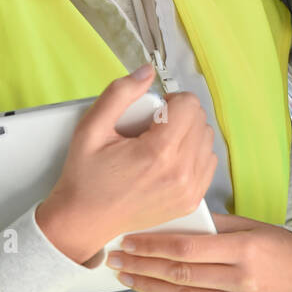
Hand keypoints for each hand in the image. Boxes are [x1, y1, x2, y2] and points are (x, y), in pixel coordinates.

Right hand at [35, 67, 216, 263]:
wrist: (83, 220)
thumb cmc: (85, 177)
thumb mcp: (91, 128)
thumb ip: (120, 93)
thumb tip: (147, 71)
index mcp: (158, 153)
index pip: (190, 105)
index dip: (171, 100)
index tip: (153, 111)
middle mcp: (180, 173)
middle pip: (200, 120)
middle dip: (180, 116)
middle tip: (152, 127)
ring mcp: (188, 190)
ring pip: (207, 141)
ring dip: (188, 134)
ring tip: (159, 143)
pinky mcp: (191, 201)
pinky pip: (208, 163)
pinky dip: (193, 155)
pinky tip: (169, 159)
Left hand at [105, 212, 291, 291]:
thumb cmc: (276, 247)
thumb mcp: (249, 226)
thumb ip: (212, 226)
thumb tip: (171, 222)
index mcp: (244, 249)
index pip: (187, 247)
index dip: (153, 245)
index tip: (128, 240)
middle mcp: (241, 279)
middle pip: (179, 273)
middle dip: (142, 265)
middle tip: (115, 258)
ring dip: (148, 285)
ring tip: (125, 275)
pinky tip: (150, 290)